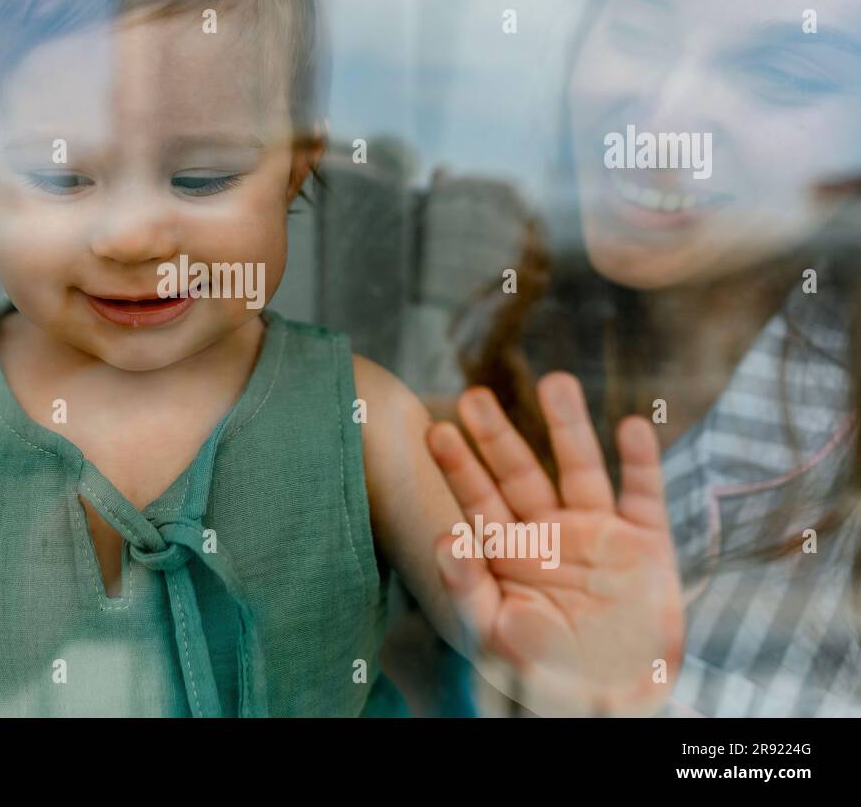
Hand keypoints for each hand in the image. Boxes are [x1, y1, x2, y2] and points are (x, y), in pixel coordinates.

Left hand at [426, 372, 683, 714]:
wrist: (613, 700)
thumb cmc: (544, 670)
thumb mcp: (494, 635)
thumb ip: (466, 588)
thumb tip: (445, 540)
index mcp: (511, 551)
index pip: (479, 500)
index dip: (459, 466)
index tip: (434, 432)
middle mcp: (551, 531)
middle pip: (520, 473)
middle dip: (498, 436)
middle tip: (472, 397)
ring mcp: (600, 534)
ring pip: (581, 468)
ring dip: (569, 426)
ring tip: (555, 381)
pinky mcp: (647, 545)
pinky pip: (645, 495)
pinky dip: (641, 463)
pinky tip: (631, 426)